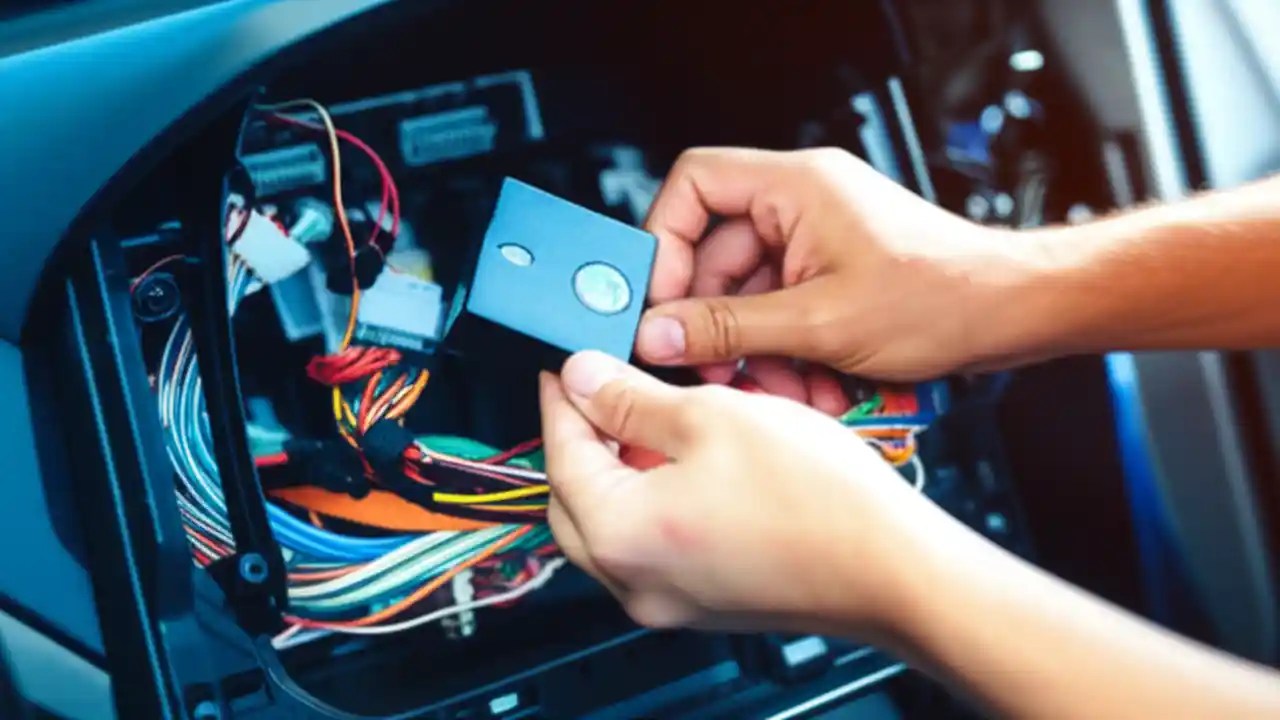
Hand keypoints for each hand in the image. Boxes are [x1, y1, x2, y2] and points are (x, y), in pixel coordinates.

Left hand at [539, 350, 945, 634]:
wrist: (894, 567)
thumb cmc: (817, 498)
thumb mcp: (711, 416)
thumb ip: (631, 398)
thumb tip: (582, 379)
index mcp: (620, 536)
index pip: (560, 453)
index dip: (561, 398)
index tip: (566, 364)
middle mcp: (632, 582)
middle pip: (573, 498)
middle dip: (580, 439)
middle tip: (599, 388)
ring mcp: (667, 601)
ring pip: (609, 525)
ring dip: (614, 471)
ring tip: (645, 419)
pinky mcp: (702, 603)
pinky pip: (650, 546)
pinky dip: (648, 502)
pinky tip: (681, 464)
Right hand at [636, 147, 1040, 407]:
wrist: (1010, 315)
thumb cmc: (942, 297)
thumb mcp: (817, 323)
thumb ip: (727, 327)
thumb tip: (659, 332)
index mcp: (795, 186)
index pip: (695, 184)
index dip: (666, 241)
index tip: (659, 298)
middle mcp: (801, 203)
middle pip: (715, 252)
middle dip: (713, 319)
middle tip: (708, 367)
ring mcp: (816, 239)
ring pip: (747, 292)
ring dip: (752, 348)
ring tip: (775, 390)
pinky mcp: (831, 273)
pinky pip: (780, 309)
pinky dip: (784, 351)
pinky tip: (806, 388)